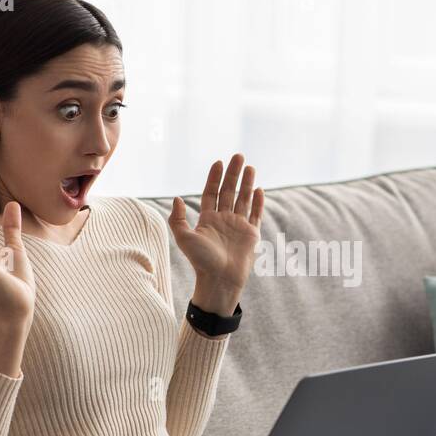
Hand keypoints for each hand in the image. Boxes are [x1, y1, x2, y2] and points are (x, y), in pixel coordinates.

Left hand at [168, 154, 263, 313]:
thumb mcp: (184, 238)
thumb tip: (176, 198)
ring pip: (243, 199)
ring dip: (246, 183)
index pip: (211, 193)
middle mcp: (223, 220)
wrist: (220, 279)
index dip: (214, 178)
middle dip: (233, 174)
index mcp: (208, 219)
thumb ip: (177, 219)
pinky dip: (258, 202)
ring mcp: (238, 226)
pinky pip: (256, 214)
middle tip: (238, 156)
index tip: (219, 162)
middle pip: (229, 191)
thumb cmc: (201, 261)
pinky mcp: (251, 234)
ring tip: (250, 167)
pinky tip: (259, 189)